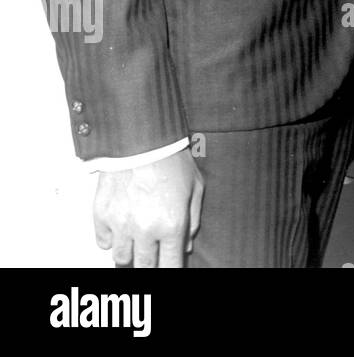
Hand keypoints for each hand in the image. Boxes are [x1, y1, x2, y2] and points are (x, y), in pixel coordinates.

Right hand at [93, 149, 203, 266]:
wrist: (142, 138)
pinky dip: (112, 240)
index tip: (170, 268)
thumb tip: (185, 245)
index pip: (170, 266)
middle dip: (150, 265)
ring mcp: (120, 224)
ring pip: (121, 258)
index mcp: (171, 224)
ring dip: (131, 254)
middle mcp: (144, 229)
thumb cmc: (171, 158)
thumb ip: (192, 220)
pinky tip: (122, 230)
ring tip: (139, 242)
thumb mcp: (195, 188)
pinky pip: (103, 242)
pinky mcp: (101, 215)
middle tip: (154, 258)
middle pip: (144, 266)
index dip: (170, 271)